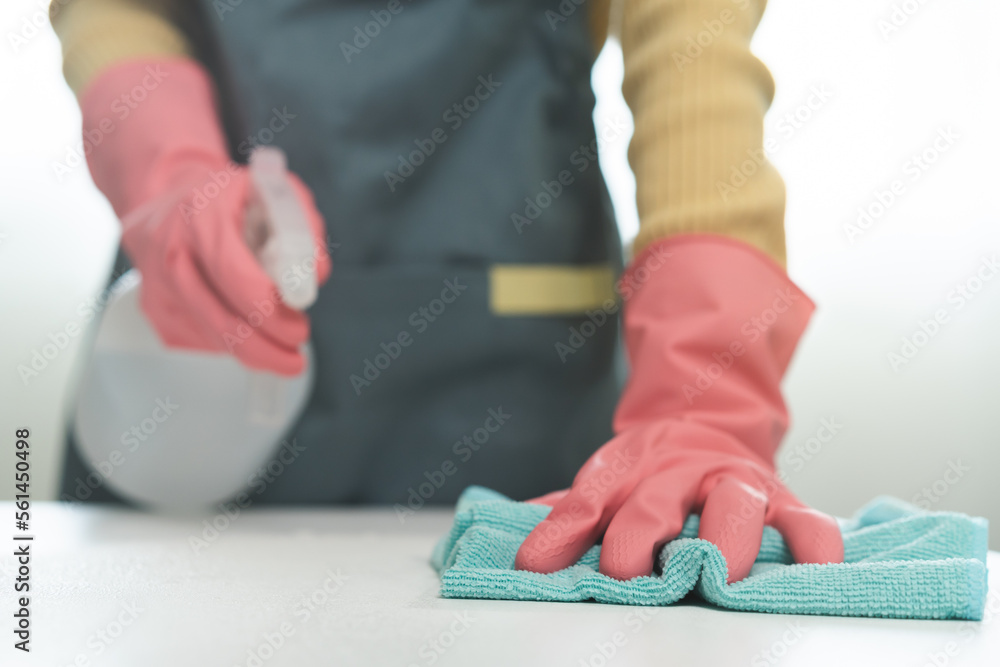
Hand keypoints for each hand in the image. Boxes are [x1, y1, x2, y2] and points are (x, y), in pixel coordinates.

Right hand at [82, 58, 329, 373]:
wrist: (165, 197)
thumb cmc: (228, 197)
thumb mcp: (273, 191)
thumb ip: (303, 227)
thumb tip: (315, 276)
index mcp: (201, 219)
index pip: (241, 283)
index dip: (275, 315)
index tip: (300, 328)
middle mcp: (172, 254)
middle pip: (225, 325)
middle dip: (269, 349)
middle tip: (295, 355)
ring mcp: (157, 286)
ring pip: (216, 340)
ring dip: (255, 350)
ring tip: (278, 338)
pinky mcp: (155, 311)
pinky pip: (202, 341)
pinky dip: (232, 340)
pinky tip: (243, 320)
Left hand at [515, 236, 842, 581]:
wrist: (707, 424)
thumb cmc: (651, 469)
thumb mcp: (605, 483)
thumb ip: (568, 518)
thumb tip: (526, 559)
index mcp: (630, 471)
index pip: (589, 502)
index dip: (563, 535)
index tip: (540, 567)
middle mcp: (681, 474)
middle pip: (657, 504)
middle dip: (641, 540)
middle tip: (632, 577)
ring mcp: (735, 485)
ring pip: (734, 507)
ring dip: (727, 542)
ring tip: (720, 575)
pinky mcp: (784, 501)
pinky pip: (808, 523)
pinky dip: (815, 547)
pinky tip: (812, 570)